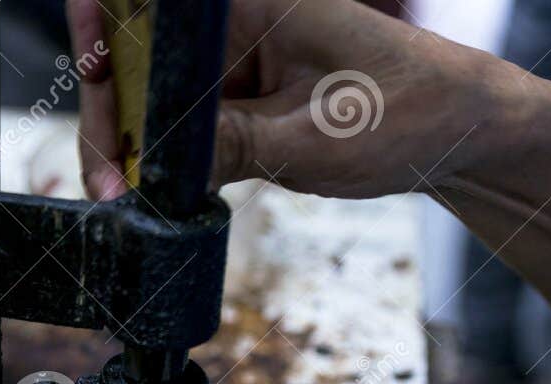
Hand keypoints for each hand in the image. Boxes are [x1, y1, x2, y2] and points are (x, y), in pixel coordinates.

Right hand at [69, 0, 523, 199]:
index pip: (149, 5)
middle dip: (107, 119)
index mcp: (250, 4)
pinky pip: (172, 128)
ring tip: (126, 198)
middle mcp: (231, 25)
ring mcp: (227, 66)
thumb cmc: (408, 112)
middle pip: (130, 59)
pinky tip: (150, 195)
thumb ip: (227, 147)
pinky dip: (153, 162)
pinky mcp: (230, 103)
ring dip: (124, 148)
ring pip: (143, 99)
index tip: (93, 81)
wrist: (458, 132)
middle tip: (110, 187)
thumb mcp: (311, 139)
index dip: (100, 31)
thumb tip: (149, 170)